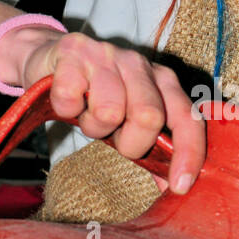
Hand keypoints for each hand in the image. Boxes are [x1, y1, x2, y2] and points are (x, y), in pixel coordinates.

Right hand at [20, 33, 205, 194]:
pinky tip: (68, 100)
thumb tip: (169, 185)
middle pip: (149, 116)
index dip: (188, 153)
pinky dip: (65, 109)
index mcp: (163, 80)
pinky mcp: (73, 52)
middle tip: (113, 137)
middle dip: (130, 143)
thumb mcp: (128, 121)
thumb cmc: (96, 97)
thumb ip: (151, 148)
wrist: (50, 58)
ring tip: (87, 115)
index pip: (187, 118)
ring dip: (92, 126)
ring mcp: (107, 55)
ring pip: (108, 111)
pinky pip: (71, 98)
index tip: (180, 186)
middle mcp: (140, 64)